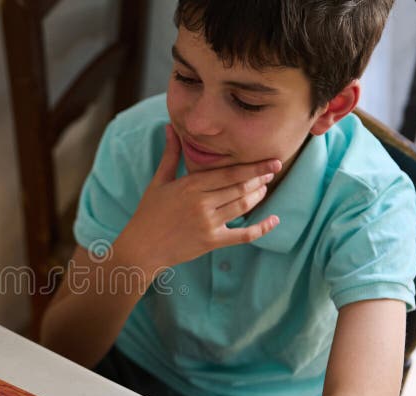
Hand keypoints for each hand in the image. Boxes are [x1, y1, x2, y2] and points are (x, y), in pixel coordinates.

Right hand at [114, 124, 281, 275]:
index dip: (253, 167)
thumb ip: (170, 155)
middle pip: (239, 187)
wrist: (141, 248)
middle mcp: (202, 203)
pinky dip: (261, 228)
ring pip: (243, 206)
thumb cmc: (148, 213)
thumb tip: (170, 127)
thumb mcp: (158, 181)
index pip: (229, 173)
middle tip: (272, 170)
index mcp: (190, 186)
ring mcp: (208, 224)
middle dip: (259, 178)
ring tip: (264, 188)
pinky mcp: (212, 241)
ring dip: (258, 196)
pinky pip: (243, 235)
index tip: (271, 160)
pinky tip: (274, 220)